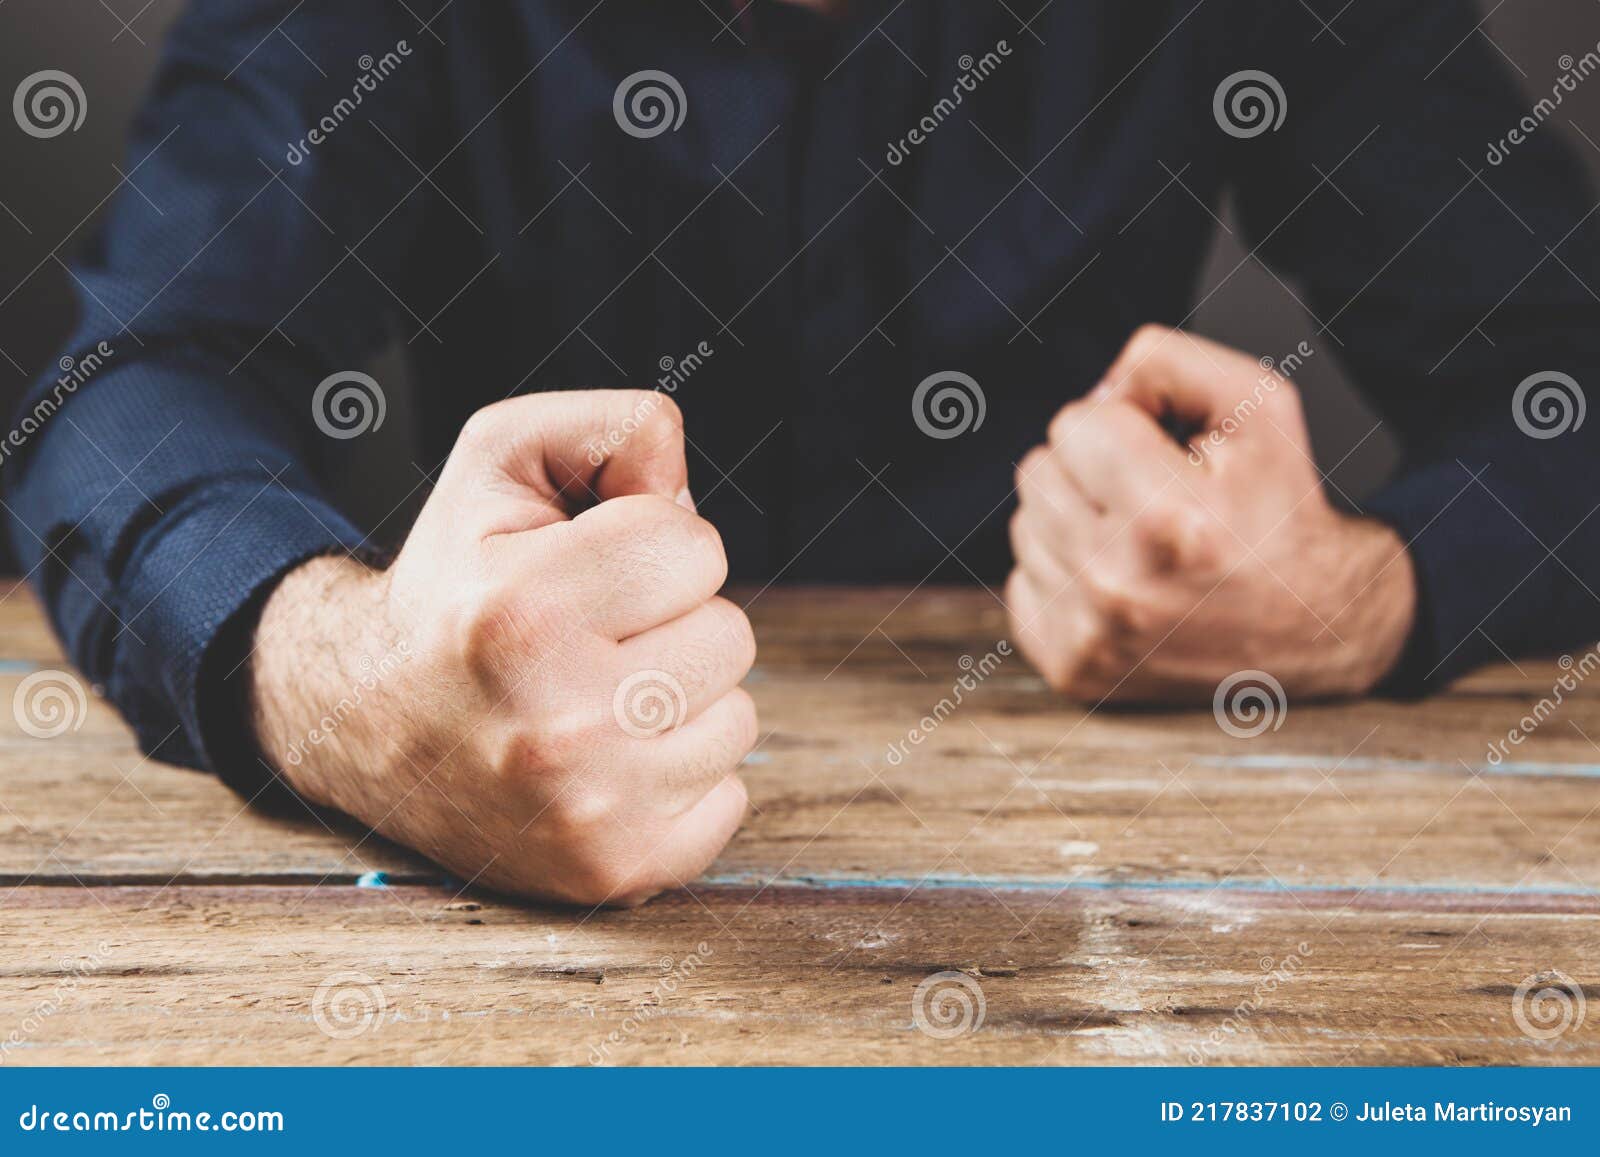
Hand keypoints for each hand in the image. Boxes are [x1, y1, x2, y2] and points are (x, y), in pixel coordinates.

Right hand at [248, 391, 755, 905]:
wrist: (366, 722)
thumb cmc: (455, 580)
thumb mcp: (503, 458)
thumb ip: (614, 428)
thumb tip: (687, 485)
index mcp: (522, 614)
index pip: (696, 547)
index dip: (653, 543)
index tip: (588, 568)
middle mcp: (556, 725)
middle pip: (730, 636)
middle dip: (672, 620)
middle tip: (591, 637)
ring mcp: (587, 812)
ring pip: (738, 719)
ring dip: (680, 698)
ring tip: (594, 695)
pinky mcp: (613, 871)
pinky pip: (730, 797)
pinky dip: (683, 774)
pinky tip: (609, 759)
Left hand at [1006, 325, 1416, 703]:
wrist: (1316, 627)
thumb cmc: (1282, 510)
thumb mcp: (1257, 406)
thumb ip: (1166, 362)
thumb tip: (1094, 392)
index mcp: (1166, 518)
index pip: (1074, 423)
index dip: (1122, 427)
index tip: (1166, 457)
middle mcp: (1119, 584)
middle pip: (1037, 472)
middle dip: (1091, 472)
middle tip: (1154, 500)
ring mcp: (1090, 635)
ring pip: (1025, 525)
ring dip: (1075, 522)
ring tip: (1142, 544)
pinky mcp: (1072, 668)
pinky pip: (1022, 582)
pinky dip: (1064, 575)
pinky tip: (1121, 582)